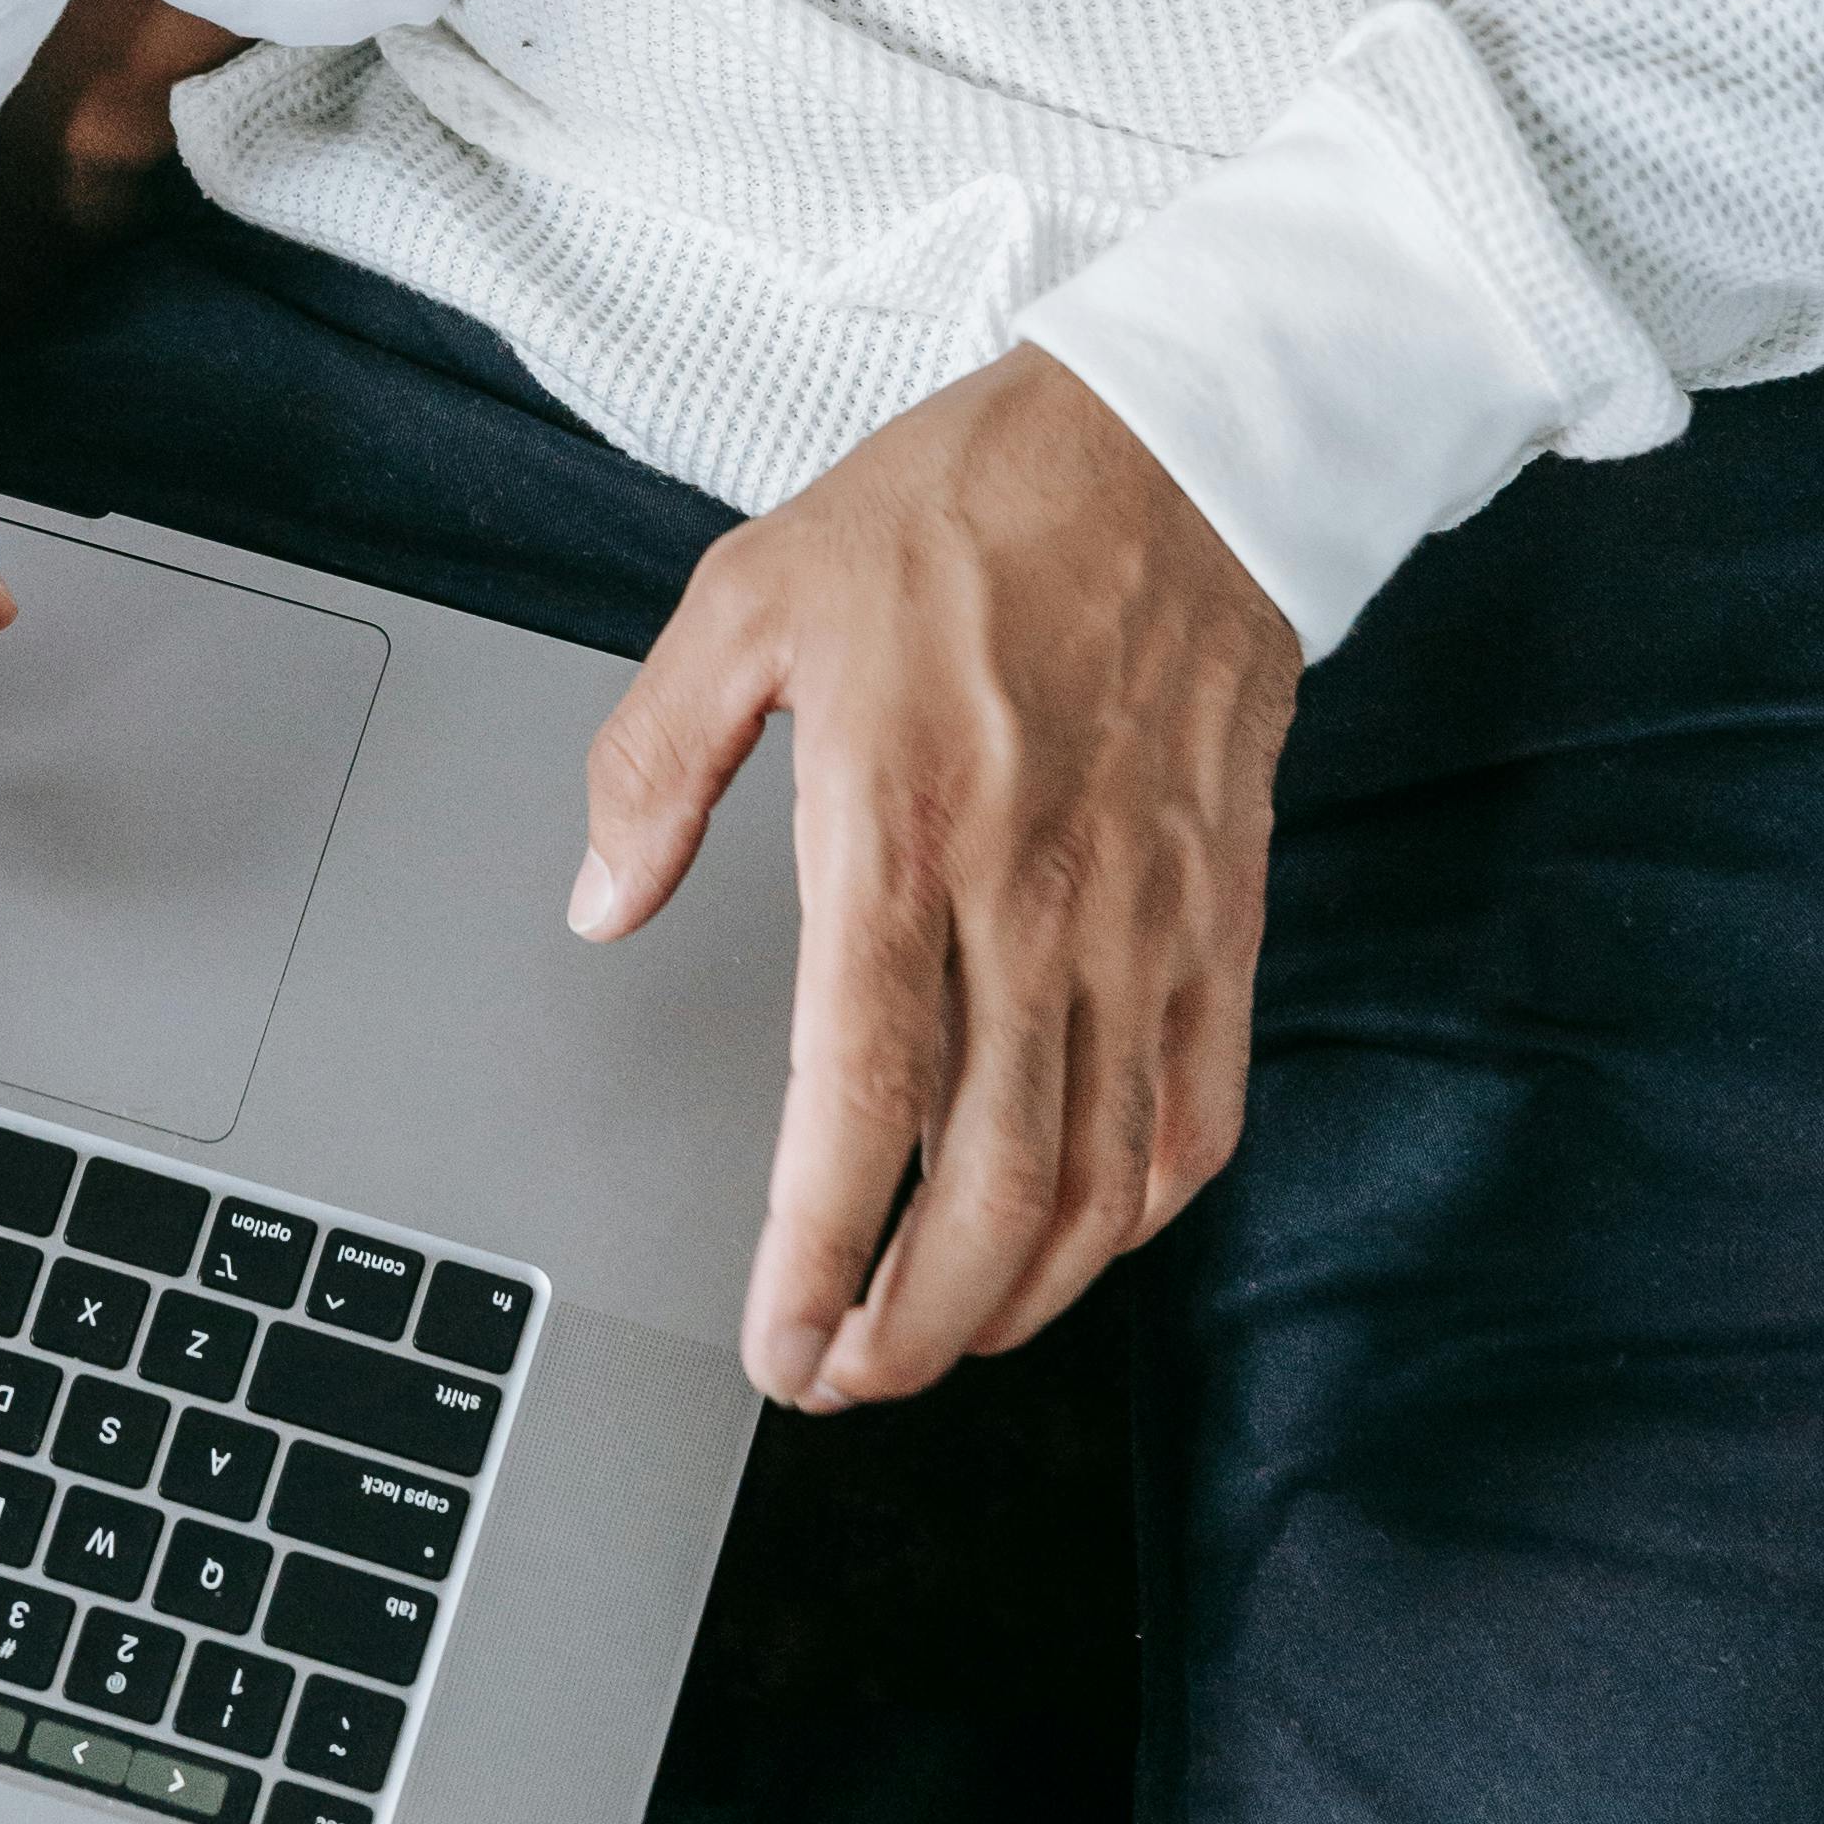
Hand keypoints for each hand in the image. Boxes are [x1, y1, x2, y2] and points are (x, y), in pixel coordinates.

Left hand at [573, 347, 1299, 1405]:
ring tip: (936, 1341)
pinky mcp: (1222, 914)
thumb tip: (600, 903)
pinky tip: (1079, 1240)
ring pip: (1098, 1177)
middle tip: (841, 1380)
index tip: (777, 1341)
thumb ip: (656, 757)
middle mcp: (1033, 897)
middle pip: (991, 1181)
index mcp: (902, 825)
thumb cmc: (961, 509)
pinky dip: (1139, 1210)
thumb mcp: (751, 591)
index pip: (859, 1094)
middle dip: (913, 1325)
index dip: (818, 1247)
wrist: (1177, 443)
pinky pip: (1197, 1108)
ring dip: (1016, 1296)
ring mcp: (1143, 917)